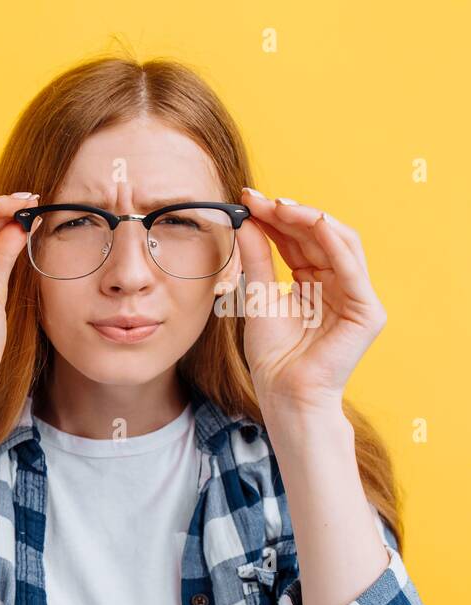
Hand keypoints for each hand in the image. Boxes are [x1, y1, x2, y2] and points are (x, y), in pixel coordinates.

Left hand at [237, 188, 386, 418]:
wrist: (284, 394)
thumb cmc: (273, 355)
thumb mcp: (258, 297)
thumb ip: (257, 259)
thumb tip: (248, 221)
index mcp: (315, 282)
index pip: (299, 241)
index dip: (276, 219)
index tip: (248, 200)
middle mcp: (339, 285)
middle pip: (320, 237)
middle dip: (290, 214)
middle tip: (260, 199)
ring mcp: (356, 297)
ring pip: (341, 243)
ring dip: (311, 220)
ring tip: (281, 206)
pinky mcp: (367, 311)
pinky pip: (352, 268)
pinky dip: (333, 242)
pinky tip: (312, 223)